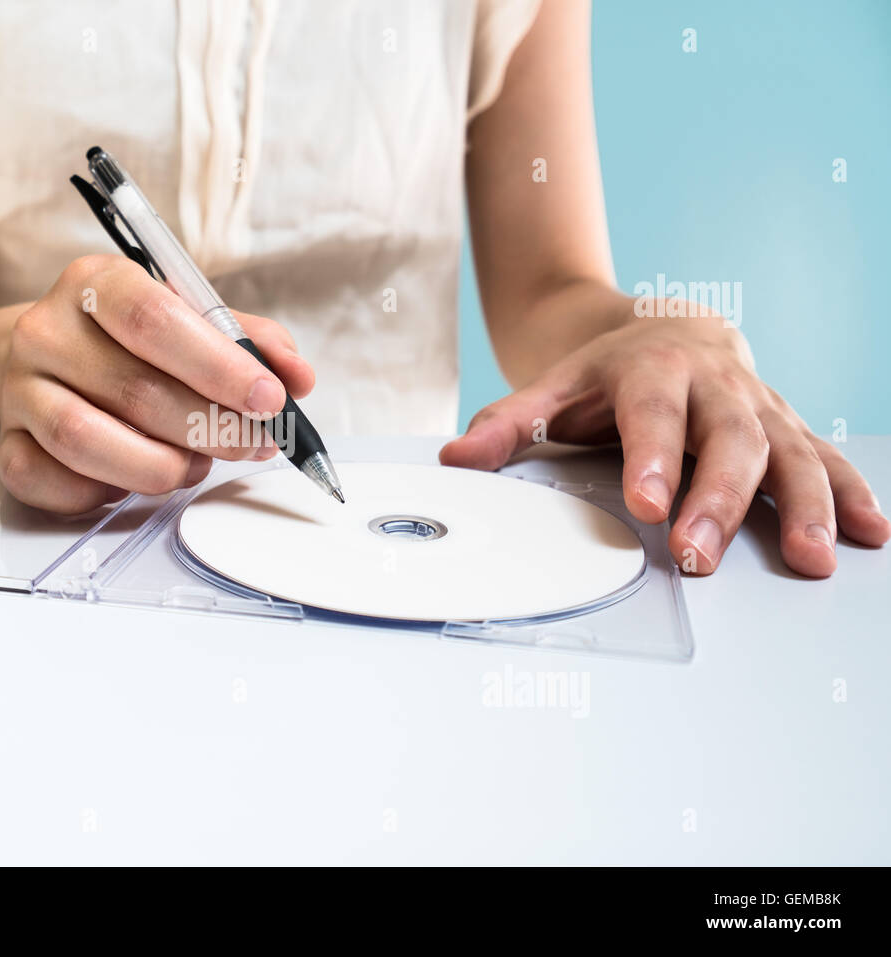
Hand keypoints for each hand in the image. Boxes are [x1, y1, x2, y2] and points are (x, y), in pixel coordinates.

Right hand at [0, 255, 313, 512]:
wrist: (42, 355)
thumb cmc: (129, 341)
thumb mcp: (189, 319)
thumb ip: (248, 341)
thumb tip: (298, 376)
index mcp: (97, 283)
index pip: (155, 320)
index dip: (218, 366)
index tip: (269, 399)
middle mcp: (47, 330)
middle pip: (133, 389)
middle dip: (210, 427)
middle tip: (252, 443)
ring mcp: (21, 390)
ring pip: (86, 441)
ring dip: (158, 467)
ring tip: (193, 465)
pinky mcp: (7, 444)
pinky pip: (49, 483)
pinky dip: (101, 494)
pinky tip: (130, 482)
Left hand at [440, 307, 888, 575]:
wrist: (665, 330)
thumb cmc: (606, 371)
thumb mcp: (552, 388)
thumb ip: (507, 424)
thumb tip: (456, 460)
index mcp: (654, 372)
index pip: (653, 417)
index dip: (653, 460)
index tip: (646, 505)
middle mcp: (717, 387)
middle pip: (728, 442)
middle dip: (719, 501)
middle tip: (702, 555)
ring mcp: (760, 407)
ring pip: (790, 452)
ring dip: (805, 507)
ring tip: (813, 558)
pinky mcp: (789, 428)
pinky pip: (826, 458)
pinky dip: (850, 494)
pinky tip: (871, 534)